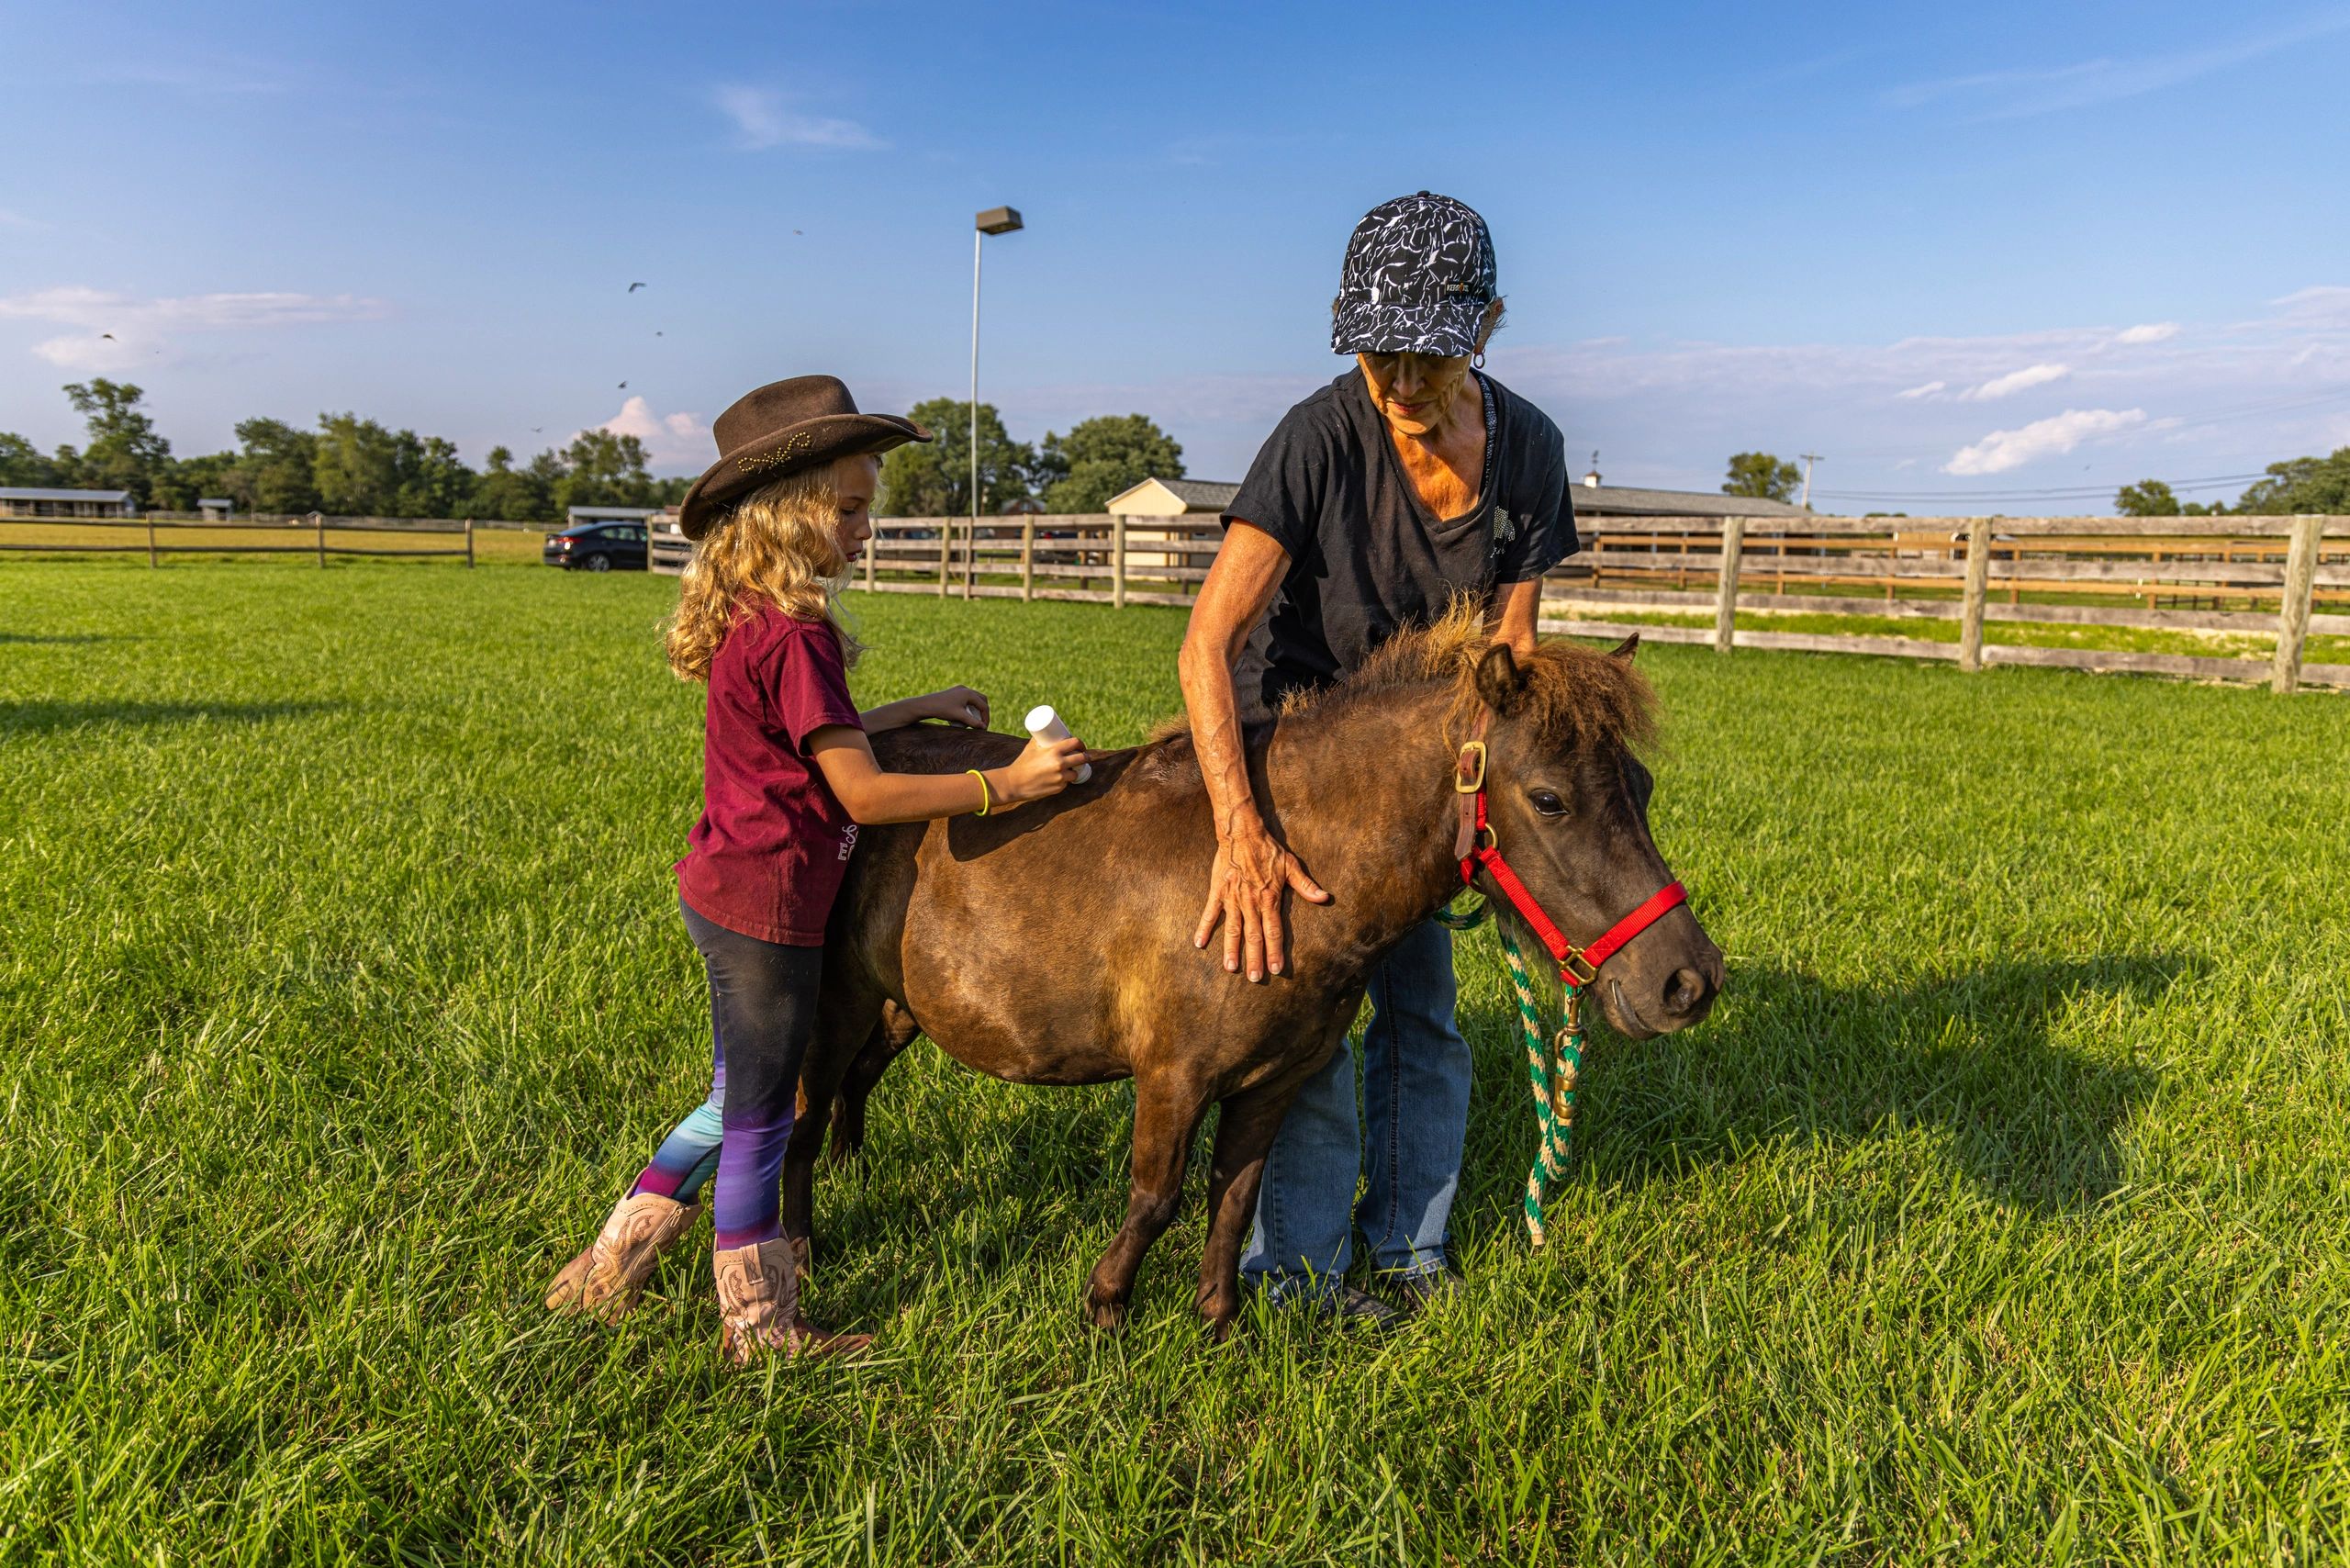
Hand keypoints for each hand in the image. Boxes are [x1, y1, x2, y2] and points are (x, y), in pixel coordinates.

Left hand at [914, 686, 989, 727]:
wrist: (926, 705)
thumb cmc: (942, 710)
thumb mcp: (959, 717)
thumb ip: (973, 722)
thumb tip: (984, 727)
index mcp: (969, 693)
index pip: (983, 706)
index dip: (986, 718)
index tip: (984, 728)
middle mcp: (965, 689)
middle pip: (981, 700)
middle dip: (982, 712)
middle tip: (981, 723)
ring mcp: (959, 690)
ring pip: (974, 700)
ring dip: (975, 710)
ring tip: (972, 721)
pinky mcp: (954, 693)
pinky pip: (966, 700)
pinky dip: (968, 708)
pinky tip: (964, 716)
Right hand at [996, 734, 1086, 804]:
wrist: (1014, 783)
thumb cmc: (1022, 763)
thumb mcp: (1031, 748)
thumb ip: (1040, 740)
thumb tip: (1047, 733)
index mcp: (1054, 751)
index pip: (1075, 743)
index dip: (1081, 744)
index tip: (1081, 746)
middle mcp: (1060, 764)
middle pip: (1081, 758)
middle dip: (1085, 756)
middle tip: (1083, 756)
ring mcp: (1060, 777)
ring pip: (1075, 773)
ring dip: (1075, 770)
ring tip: (1072, 768)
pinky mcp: (1058, 788)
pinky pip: (1066, 782)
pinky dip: (1064, 780)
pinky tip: (1061, 778)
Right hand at [1193, 817, 1330, 980]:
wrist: (1242, 833)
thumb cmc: (1269, 850)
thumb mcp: (1292, 866)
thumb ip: (1306, 886)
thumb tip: (1325, 898)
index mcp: (1269, 898)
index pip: (1274, 930)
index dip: (1275, 951)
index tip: (1276, 969)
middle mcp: (1251, 902)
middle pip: (1253, 935)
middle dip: (1254, 958)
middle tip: (1254, 978)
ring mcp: (1233, 898)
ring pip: (1232, 929)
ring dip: (1231, 949)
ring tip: (1231, 969)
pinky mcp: (1218, 891)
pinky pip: (1210, 913)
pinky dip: (1204, 927)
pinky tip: (1199, 943)